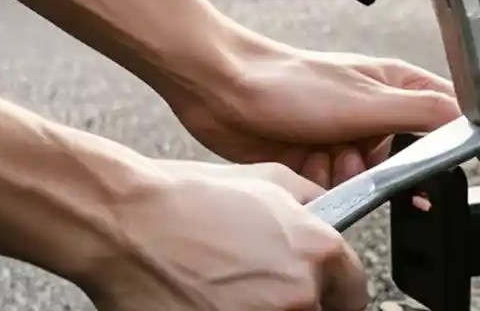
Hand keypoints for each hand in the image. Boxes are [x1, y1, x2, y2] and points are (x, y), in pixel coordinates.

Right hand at [85, 159, 365, 310]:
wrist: (126, 223)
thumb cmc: (186, 200)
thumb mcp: (268, 181)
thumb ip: (311, 205)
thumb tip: (326, 217)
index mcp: (318, 252)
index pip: (354, 294)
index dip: (336, 294)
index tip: (322, 295)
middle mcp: (298, 294)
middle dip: (300, 304)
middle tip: (266, 293)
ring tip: (230, 295)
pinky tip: (207, 303)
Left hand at [166, 27, 461, 188]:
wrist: (221, 91)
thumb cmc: (287, 80)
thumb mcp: (367, 99)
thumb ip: (422, 112)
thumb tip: (471, 119)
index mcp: (394, 85)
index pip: (443, 117)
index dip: (443, 144)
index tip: (432, 163)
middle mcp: (373, 110)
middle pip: (403, 159)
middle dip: (379, 168)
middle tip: (354, 152)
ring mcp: (344, 134)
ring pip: (367, 179)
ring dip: (344, 176)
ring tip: (321, 152)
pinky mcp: (316, 156)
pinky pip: (334, 187)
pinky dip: (318, 182)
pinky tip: (302, 161)